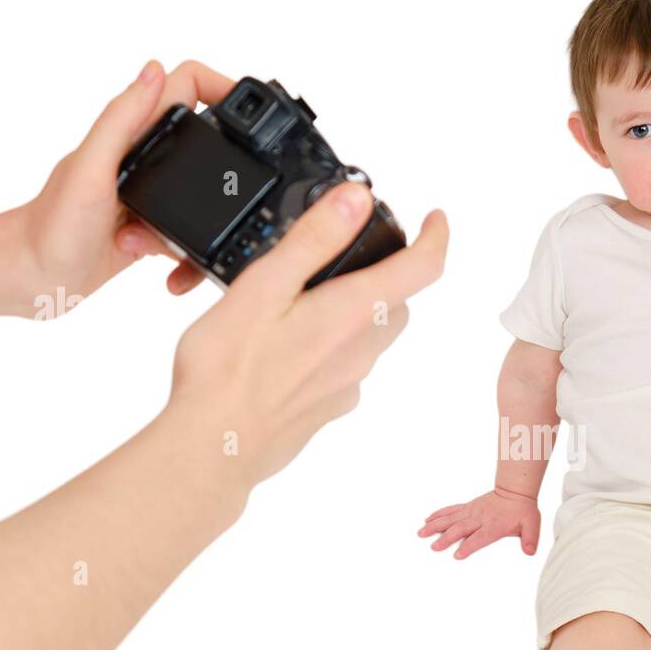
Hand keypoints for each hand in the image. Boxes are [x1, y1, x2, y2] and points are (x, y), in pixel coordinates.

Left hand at [8, 59, 235, 312]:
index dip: (222, 87)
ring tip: (171, 243)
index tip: (248, 112)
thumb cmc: (50, 226)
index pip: (186, 86)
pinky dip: (187, 258)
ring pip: (203, 197)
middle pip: (207, 141)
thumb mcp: (91, 168)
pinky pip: (187, 237)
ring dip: (202, 225)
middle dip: (228, 167)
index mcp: (131, 134)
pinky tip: (172, 272)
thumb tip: (155, 69)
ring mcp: (149, 196)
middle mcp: (144, 159)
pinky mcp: (151, 231)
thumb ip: (122, 119)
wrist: (31, 279)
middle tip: (243, 193)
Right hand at [168, 179, 446, 494]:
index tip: (435, 218)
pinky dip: (331, 346)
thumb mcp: (264, 286)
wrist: (213, 449)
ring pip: (372, 334)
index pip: (424, 268)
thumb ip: (314, 240)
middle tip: (350, 254)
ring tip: (303, 298)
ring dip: (356, 310)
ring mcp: (348, 384)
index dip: (437, 236)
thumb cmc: (228, 370)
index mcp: (354, 313)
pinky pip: (346, 366)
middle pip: (398, 301)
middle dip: (386, 273)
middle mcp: (362, 350)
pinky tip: (285, 347)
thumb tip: (357, 201)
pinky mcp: (329, 407)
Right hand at [418, 487, 541, 557]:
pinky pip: (450, 510)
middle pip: (460, 529)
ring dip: (435, 526)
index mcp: (493, 525)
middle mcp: (479, 518)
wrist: (515, 491)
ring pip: (450, 519)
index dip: (468, 547)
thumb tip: (530, 552)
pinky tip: (427, 520)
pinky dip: (438, 515)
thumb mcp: (532, 525)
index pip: (479, 538)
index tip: (457, 555)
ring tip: (421, 533)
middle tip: (434, 547)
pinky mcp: (467, 507)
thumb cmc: (522, 510)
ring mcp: (471, 511)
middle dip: (446, 539)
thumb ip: (531, 539)